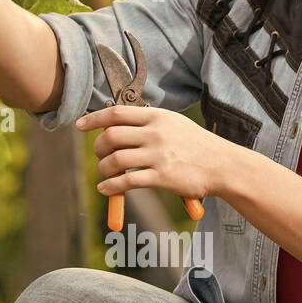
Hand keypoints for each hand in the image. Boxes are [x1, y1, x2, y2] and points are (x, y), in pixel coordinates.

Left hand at [76, 105, 230, 200]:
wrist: (222, 165)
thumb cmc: (196, 146)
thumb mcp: (174, 124)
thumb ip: (149, 123)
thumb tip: (118, 125)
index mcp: (157, 116)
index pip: (116, 113)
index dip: (94, 119)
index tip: (80, 126)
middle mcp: (155, 133)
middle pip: (111, 136)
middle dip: (98, 147)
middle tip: (100, 155)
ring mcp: (158, 155)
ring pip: (115, 160)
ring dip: (104, 169)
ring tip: (106, 174)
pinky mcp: (162, 177)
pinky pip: (126, 182)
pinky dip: (111, 187)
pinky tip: (106, 189)